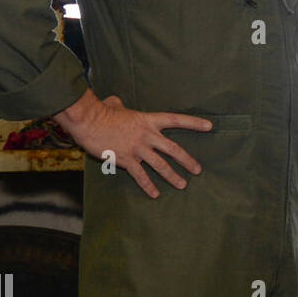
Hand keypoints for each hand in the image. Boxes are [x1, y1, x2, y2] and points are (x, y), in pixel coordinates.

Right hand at [54, 90, 211, 198]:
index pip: (176, 119)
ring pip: (161, 165)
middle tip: (198, 170)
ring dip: (173, 176)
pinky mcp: (126, 159)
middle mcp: (147, 135)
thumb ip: (121, 105)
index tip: (209, 126)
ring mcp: (137, 148)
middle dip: (188, 161)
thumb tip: (116, 102)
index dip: (194, 123)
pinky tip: (155, 194)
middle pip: (174, 149)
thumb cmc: (101, 111)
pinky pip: (140, 175)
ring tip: (183, 185)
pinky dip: (148, 185)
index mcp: (149, 120)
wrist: (88, 121)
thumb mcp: (115, 104)